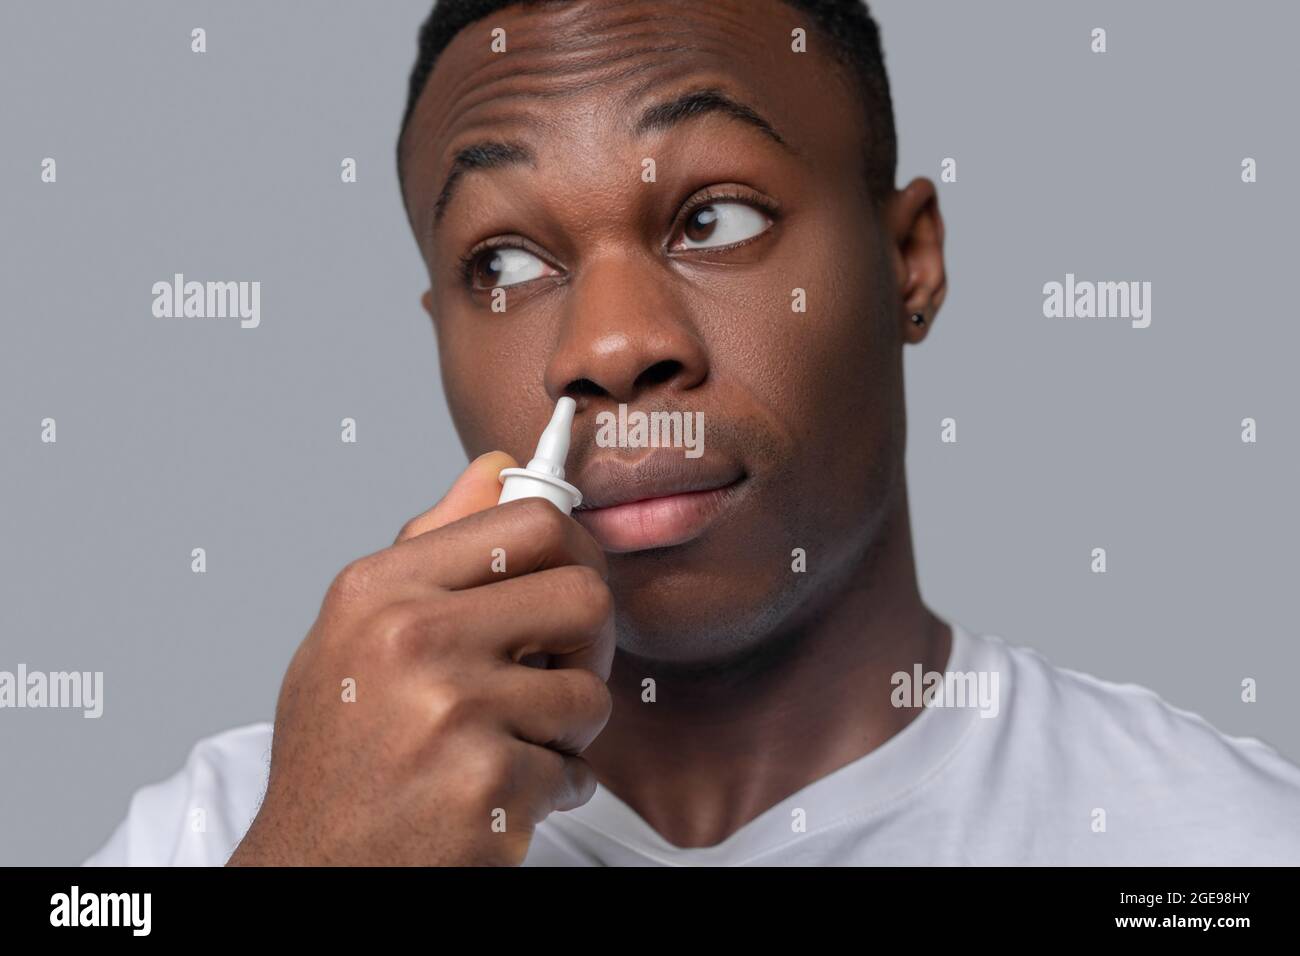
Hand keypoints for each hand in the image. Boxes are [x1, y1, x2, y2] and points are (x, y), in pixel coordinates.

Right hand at [226, 451, 614, 865]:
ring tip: (510, 746)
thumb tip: (498, 468)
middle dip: (588, 645)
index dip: (574, 551)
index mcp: (381, 589)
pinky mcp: (487, 783)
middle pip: (584, 596)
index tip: (569, 584)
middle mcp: (411, 638)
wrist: (314, 869)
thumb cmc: (340, 751)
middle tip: (559, 674)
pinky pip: (576, 771)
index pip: (530, 519)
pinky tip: (496, 796)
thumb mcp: (355, 632)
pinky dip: (552, 791)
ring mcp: (452, 711)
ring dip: (566, 732)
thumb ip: (431, 545)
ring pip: (590, 694)